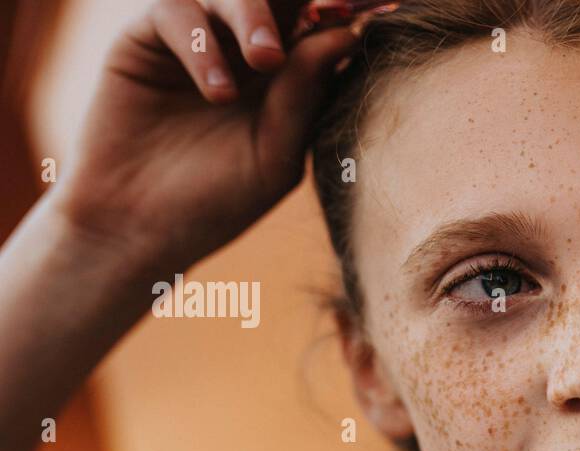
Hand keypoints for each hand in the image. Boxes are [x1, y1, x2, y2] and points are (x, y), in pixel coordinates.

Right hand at [50, 0, 357, 273]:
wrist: (141, 228)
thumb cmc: (217, 202)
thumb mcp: (276, 156)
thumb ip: (306, 95)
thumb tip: (346, 33)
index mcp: (288, 78)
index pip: (319, 25)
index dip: (342, 14)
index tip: (367, 16)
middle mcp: (243, 51)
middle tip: (327, 10)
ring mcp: (196, 41)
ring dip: (253, 15)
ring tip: (266, 60)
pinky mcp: (146, 40)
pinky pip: (176, 11)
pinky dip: (201, 44)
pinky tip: (218, 92)